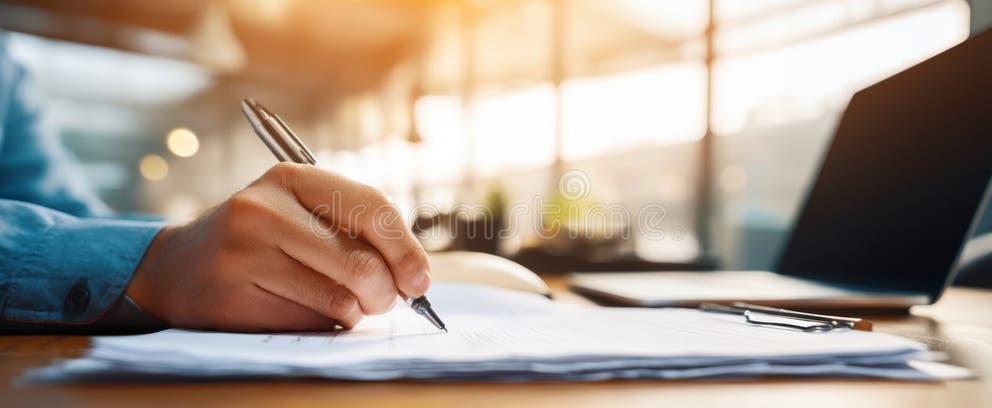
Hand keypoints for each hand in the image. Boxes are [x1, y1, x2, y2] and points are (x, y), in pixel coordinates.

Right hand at [126, 163, 430, 331]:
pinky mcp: (234, 298)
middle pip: (361, 263)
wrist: (178, 266)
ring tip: (342, 303)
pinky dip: (323, 325)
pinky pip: (309, 323)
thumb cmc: (260, 239)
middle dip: (386, 292)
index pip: (371, 207)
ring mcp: (246, 254)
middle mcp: (266, 210)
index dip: (406, 248)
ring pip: (340, 299)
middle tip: (386, 300)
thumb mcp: (300, 212)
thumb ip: (354, 229)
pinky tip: (302, 309)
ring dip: (356, 312)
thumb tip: (414, 275)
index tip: (421, 279)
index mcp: (292, 178)